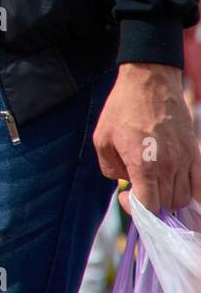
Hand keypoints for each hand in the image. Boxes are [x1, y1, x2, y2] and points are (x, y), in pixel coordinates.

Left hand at [93, 61, 200, 214]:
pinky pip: (200, 185)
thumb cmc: (121, 109)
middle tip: (138, 187)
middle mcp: (169, 166)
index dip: (136, 209)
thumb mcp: (102, 140)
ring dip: (168, 197)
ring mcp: (186, 160)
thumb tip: (125, 182)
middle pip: (167, 205)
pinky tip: (177, 186)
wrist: (149, 82)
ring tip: (154, 182)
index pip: (149, 206)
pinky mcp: (196, 152)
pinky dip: (191, 192)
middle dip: (151, 203)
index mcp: (144, 165)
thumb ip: (110, 169)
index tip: (126, 194)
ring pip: (184, 197)